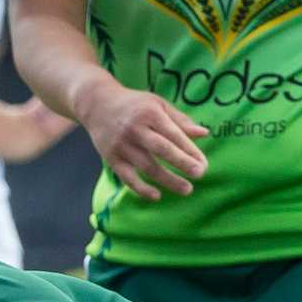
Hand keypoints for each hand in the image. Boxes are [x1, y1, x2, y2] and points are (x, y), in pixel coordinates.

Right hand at [76, 79, 209, 198]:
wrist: (96, 104)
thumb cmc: (134, 104)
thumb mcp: (157, 105)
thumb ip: (180, 120)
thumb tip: (205, 134)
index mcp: (150, 114)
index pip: (174, 134)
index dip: (190, 150)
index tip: (203, 164)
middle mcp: (135, 129)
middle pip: (161, 149)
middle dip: (181, 162)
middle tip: (200, 174)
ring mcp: (122, 145)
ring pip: (147, 166)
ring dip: (167, 180)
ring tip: (187, 189)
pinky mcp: (111, 158)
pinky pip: (127, 177)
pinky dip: (141, 188)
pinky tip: (156, 196)